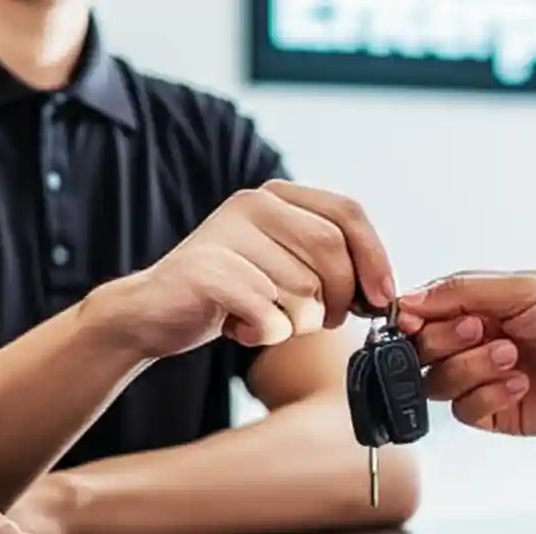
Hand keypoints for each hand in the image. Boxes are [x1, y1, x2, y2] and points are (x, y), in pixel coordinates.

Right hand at [90, 179, 394, 358]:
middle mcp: (252, 203)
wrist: (154, 314)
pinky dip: (266, 335)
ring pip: (305, 290)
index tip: (381, 298)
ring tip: (263, 319)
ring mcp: (227, 233)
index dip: (375, 257)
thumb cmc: (229, 295)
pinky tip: (242, 329)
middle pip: (333, 252)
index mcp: (275, 196)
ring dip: (296, 323)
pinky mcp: (208, 271)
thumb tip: (382, 291)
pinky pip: (271, 315)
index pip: (348, 213)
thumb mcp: (283, 266)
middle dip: (341, 299)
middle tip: (322, 321)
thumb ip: (328, 262)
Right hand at [398, 271, 535, 434]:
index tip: (410, 320)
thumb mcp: (522, 289)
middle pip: (422, 348)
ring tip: (512, 358)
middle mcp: (476, 342)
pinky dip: (488, 395)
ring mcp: (483, 379)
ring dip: (471, 367)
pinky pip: (464, 410)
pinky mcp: (495, 412)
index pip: (423, 311)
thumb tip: (407, 301)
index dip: (411, 317)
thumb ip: (461, 291)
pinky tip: (522, 384)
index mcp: (479, 306)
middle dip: (445, 340)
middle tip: (479, 332)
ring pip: (438, 381)